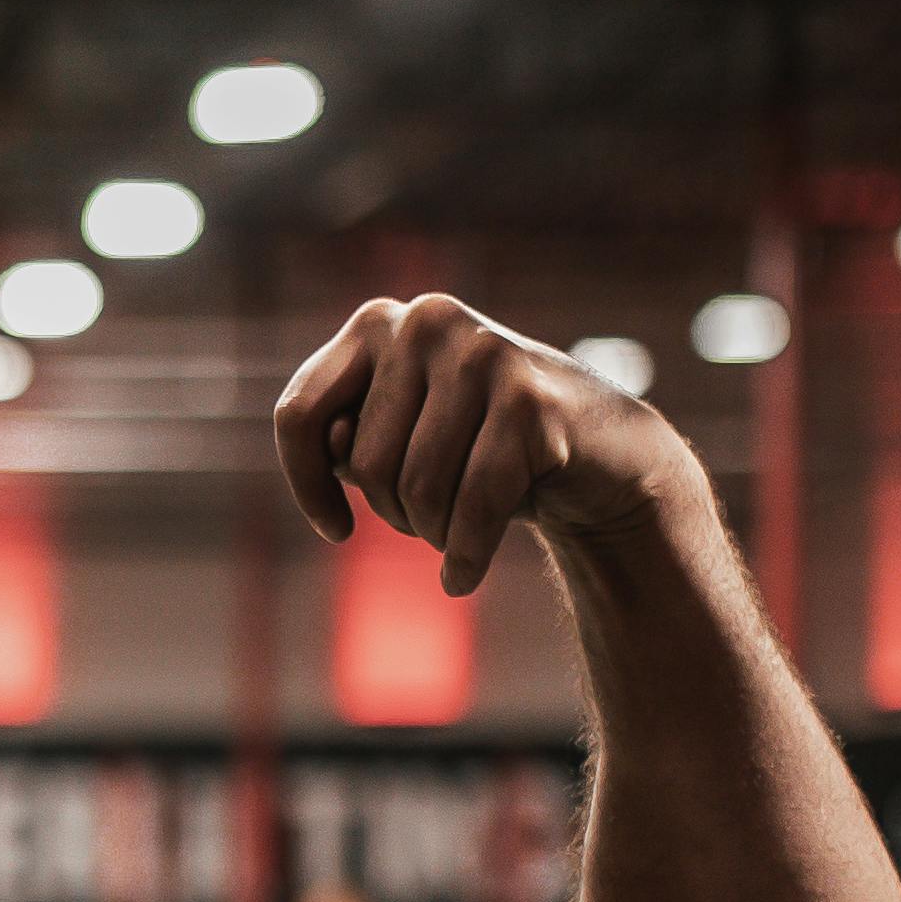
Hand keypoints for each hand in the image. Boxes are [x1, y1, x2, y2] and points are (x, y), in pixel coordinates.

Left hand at [271, 298, 685, 597]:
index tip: (334, 529)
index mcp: (381, 324)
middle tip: (430, 521)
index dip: (305, 485)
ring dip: (435, 535)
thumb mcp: (404, 443)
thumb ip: (353, 443)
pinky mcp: (532, 401)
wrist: (602, 455)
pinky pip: (473, 504)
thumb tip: (335, 446)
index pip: (299, 414)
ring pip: (418, 487)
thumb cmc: (484, 452)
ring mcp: (483, 353)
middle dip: (394, 514)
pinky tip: (461, 580)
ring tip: (456, 534)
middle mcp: (427, 321)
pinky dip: (465, 557)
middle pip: (367, 462)